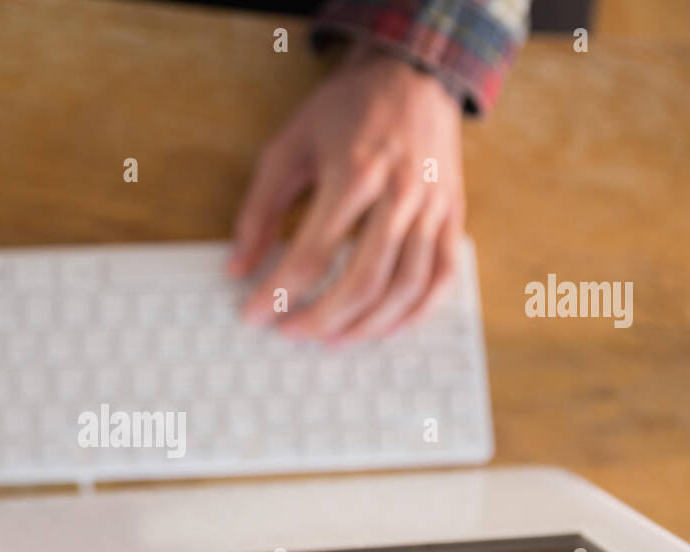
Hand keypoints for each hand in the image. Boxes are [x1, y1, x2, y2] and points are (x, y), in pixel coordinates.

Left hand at [229, 47, 463, 342]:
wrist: (413, 74)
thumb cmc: (346, 112)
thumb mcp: (288, 147)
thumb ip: (259, 210)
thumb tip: (237, 267)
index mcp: (352, 174)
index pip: (311, 255)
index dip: (278, 294)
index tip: (254, 315)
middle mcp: (398, 195)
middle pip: (362, 280)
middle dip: (321, 318)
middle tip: (291, 334)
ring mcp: (431, 207)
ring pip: (405, 287)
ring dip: (366, 325)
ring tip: (332, 339)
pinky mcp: (452, 215)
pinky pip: (441, 276)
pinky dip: (417, 312)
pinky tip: (387, 328)